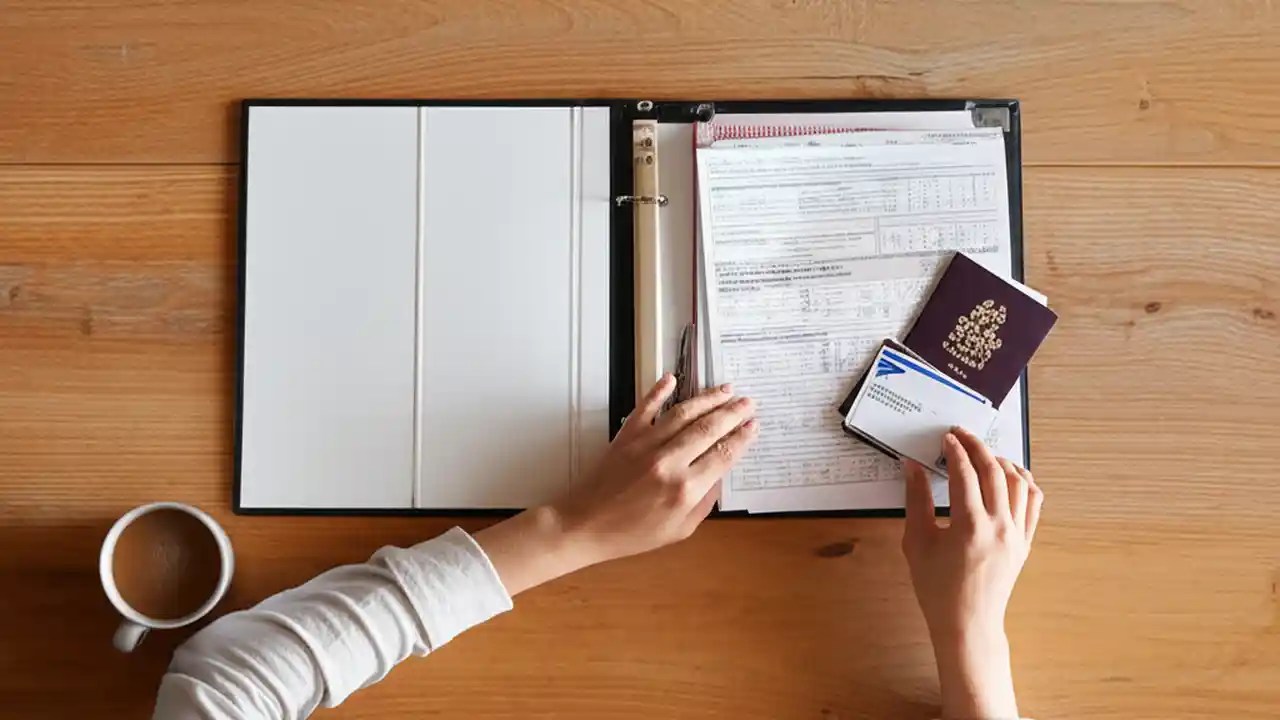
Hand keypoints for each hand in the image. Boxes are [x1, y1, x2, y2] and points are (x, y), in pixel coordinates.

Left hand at [476, 374, 756, 594]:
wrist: (584, 526)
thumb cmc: (631, 534)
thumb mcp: (679, 530)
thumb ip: (704, 502)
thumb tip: (719, 473)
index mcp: (685, 490)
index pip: (723, 455)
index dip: (742, 437)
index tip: (754, 425)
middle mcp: (668, 462)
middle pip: (709, 428)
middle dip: (732, 412)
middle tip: (748, 401)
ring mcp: (645, 445)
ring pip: (683, 413)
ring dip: (707, 398)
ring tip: (725, 389)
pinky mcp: (625, 436)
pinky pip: (645, 407)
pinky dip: (658, 390)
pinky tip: (672, 379)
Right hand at [902, 427, 1042, 719]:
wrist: (967, 623)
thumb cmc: (937, 588)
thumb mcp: (917, 542)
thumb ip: (916, 500)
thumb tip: (912, 467)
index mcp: (970, 526)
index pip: (965, 474)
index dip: (954, 450)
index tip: (945, 438)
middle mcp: (999, 527)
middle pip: (994, 471)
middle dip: (977, 447)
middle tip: (961, 435)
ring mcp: (1017, 535)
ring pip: (1019, 483)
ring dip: (1002, 461)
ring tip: (985, 453)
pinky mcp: (1025, 542)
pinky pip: (1034, 503)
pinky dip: (1024, 482)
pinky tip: (1011, 475)